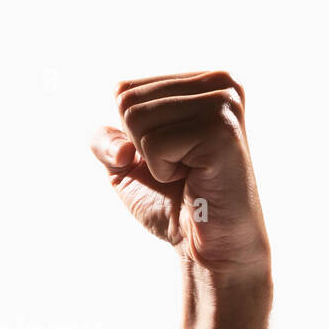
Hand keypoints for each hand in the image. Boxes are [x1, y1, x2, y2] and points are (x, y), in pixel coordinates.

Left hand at [90, 71, 270, 279]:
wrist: (209, 246)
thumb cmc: (171, 202)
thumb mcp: (123, 161)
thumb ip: (103, 137)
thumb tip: (121, 147)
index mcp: (200, 82)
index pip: (123, 89)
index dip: (129, 134)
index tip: (169, 155)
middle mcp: (218, 82)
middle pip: (126, 100)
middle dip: (139, 145)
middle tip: (180, 167)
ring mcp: (224, 103)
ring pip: (136, 118)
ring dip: (153, 159)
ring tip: (189, 172)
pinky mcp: (222, 130)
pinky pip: (154, 144)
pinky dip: (163, 171)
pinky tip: (195, 178)